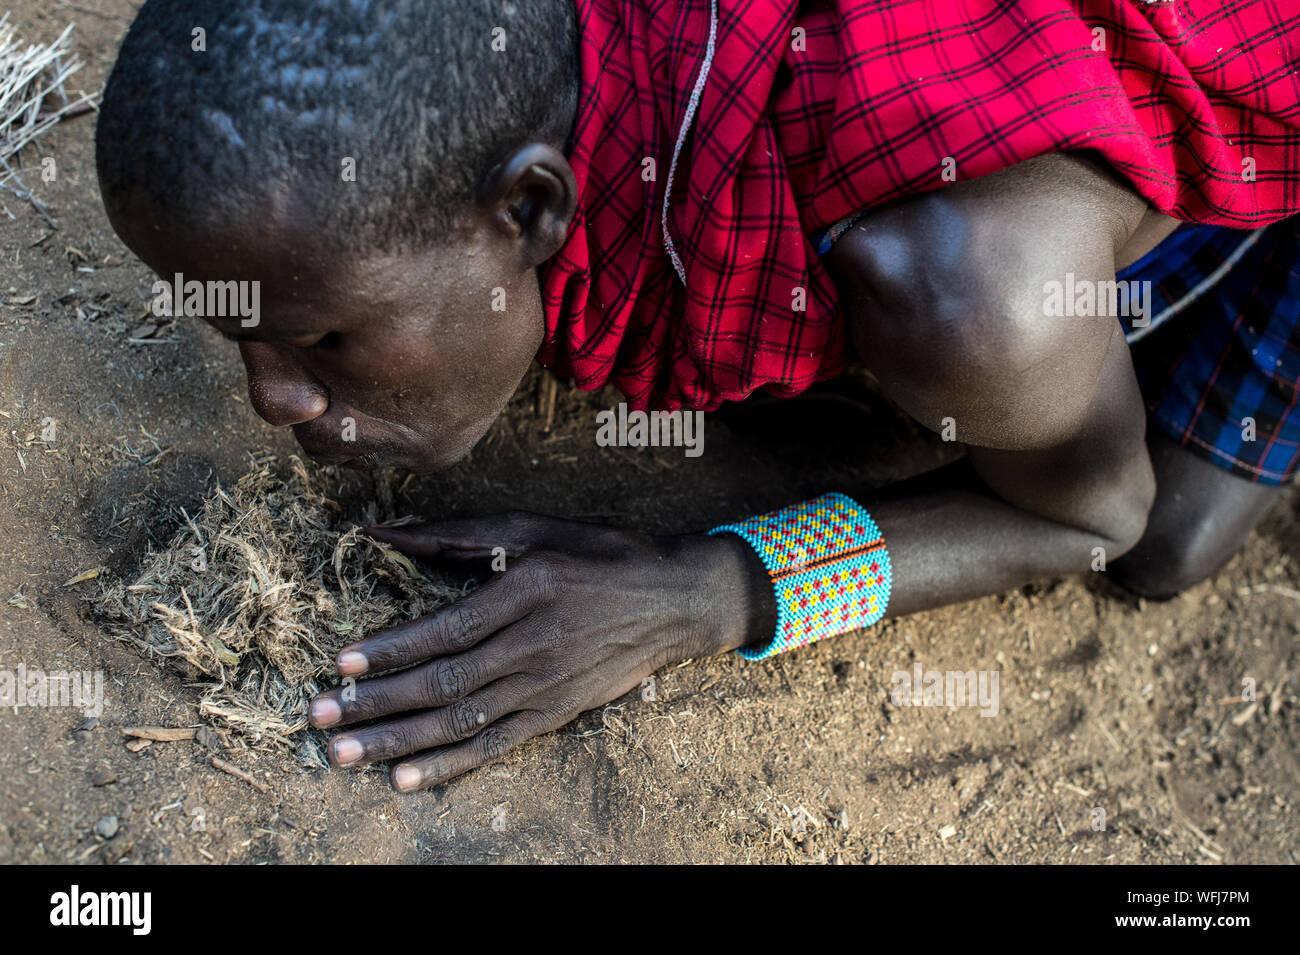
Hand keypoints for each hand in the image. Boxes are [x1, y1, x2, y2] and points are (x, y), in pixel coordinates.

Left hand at [308, 511, 771, 790]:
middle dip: (376, 704)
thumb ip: (459, 531)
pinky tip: (404, 780)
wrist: (675, 599)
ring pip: (460, 721)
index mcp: (528, 590)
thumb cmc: (601, 554)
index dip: (392, 650)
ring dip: (397, 742)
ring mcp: (546, 685)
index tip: (343, 664)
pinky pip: (495, 745)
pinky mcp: (556, 713)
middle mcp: (535, 643)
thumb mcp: (536, 526)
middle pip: (443, 682)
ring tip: (343, 755)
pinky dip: (448, 767)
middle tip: (320, 717)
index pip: (447, 630)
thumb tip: (384, 533)